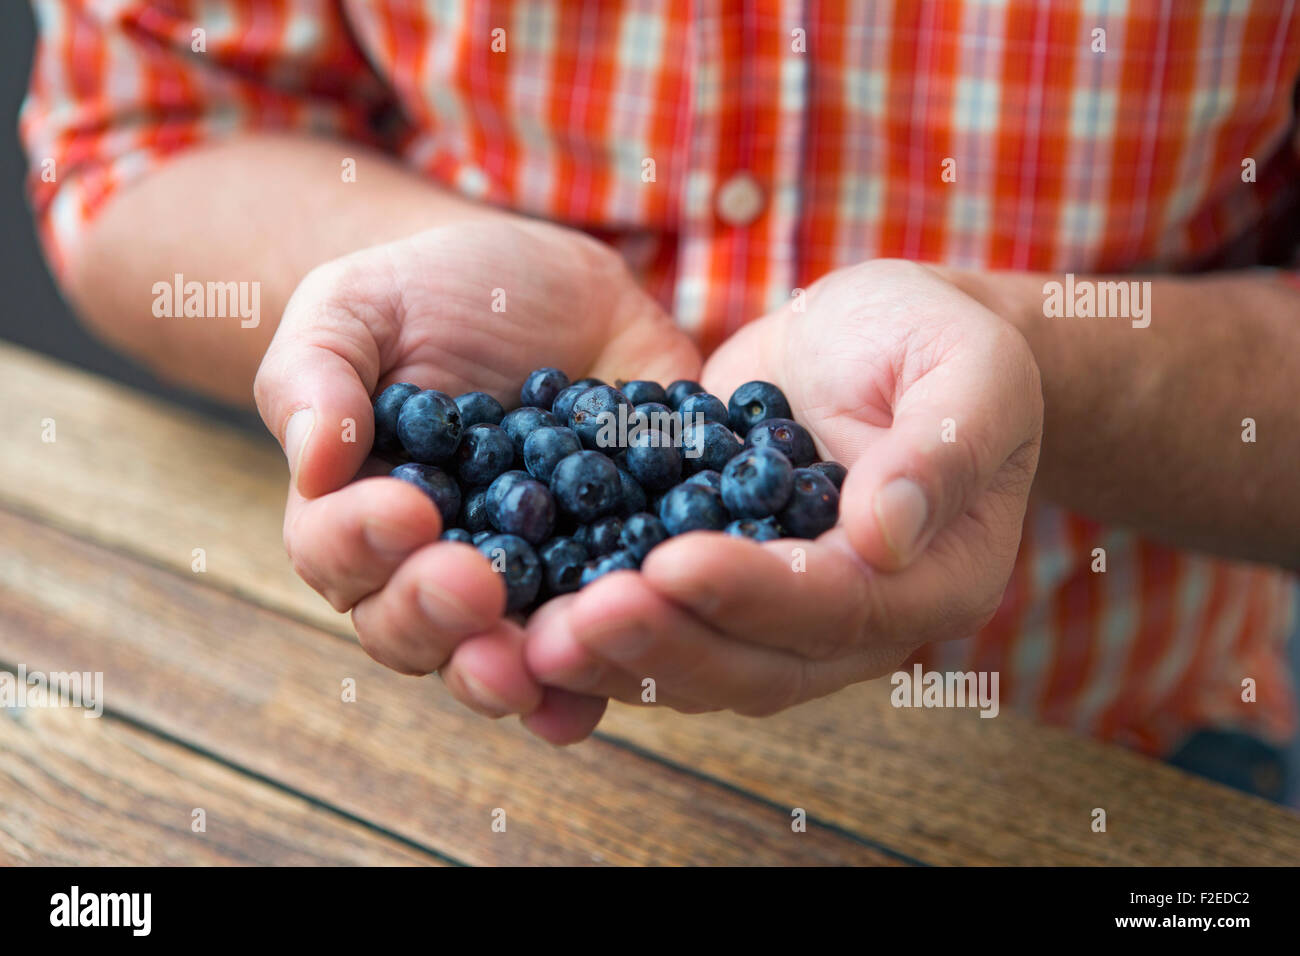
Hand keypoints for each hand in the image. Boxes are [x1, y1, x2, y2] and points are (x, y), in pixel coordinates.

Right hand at [253, 219, 699, 742]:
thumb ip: (316, 374)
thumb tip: (314, 463)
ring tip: (547, 652)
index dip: (362, 543)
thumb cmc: (429, 295)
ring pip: (507, 657)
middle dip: (439, 617)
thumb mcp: (357, 306)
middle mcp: (433, 571)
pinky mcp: (608, 573)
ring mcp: (525, 585)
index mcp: (357, 516)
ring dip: (523, 668)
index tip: (408, 510)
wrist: (551, 289)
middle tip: (477, 587)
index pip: (336, 552)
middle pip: (414, 630)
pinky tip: (626, 666)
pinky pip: (604, 638)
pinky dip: (612, 667)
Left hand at [525, 259, 1041, 721]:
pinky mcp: (720, 583)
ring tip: (533, 639)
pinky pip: (663, 623)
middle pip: (756, 664)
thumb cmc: (936, 340)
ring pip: (699, 664)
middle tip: (571, 627)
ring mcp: (782, 613)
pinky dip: (599, 625)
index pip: (838, 607)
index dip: (754, 593)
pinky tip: (528, 613)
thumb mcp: (967, 372)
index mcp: (932, 581)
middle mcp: (855, 620)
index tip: (671, 564)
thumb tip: (885, 534)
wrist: (879, 337)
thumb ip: (938, 449)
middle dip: (663, 645)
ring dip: (617, 657)